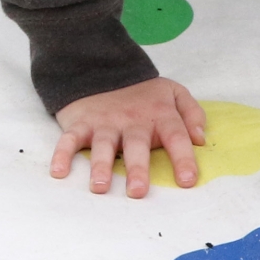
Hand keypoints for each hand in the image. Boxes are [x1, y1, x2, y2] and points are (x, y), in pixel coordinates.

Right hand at [51, 77, 206, 197]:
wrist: (101, 67)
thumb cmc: (142, 92)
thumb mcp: (173, 92)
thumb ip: (192, 113)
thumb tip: (200, 139)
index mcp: (159, 115)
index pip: (175, 136)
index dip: (183, 158)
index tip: (188, 181)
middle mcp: (132, 120)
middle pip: (136, 145)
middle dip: (137, 168)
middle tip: (137, 192)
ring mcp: (104, 122)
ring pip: (102, 145)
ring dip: (100, 165)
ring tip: (100, 186)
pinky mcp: (81, 123)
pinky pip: (69, 139)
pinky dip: (62, 154)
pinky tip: (58, 171)